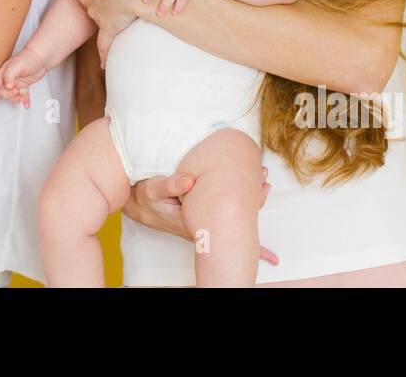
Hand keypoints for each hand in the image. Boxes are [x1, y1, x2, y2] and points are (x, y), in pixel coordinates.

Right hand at [0, 46, 49, 108]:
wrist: (42, 57)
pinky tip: (26, 103)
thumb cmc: (29, 58)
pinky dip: (25, 100)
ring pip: (13, 95)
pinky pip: (23, 95)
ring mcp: (17, 82)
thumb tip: (7, 86)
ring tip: (22, 98)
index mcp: (4, 71)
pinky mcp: (24, 85)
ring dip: (17, 98)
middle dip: (9, 94)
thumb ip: (9, 76)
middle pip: (4, 91)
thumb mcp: (16, 66)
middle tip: (16, 92)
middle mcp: (9, 78)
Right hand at [121, 166, 278, 266]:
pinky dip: (238, 200)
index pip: (229, 213)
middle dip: (254, 199)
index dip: (249, 199)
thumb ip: (169, 185)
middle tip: (267, 181)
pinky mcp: (200, 216)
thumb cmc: (146, 199)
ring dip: (248, 198)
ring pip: (232, 212)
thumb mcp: (152, 190)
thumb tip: (189, 180)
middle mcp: (203, 225)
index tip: (262, 185)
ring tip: (263, 181)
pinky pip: (224, 209)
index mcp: (195, 220)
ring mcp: (203, 221)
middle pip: (236, 215)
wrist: (139, 206)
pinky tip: (247, 194)